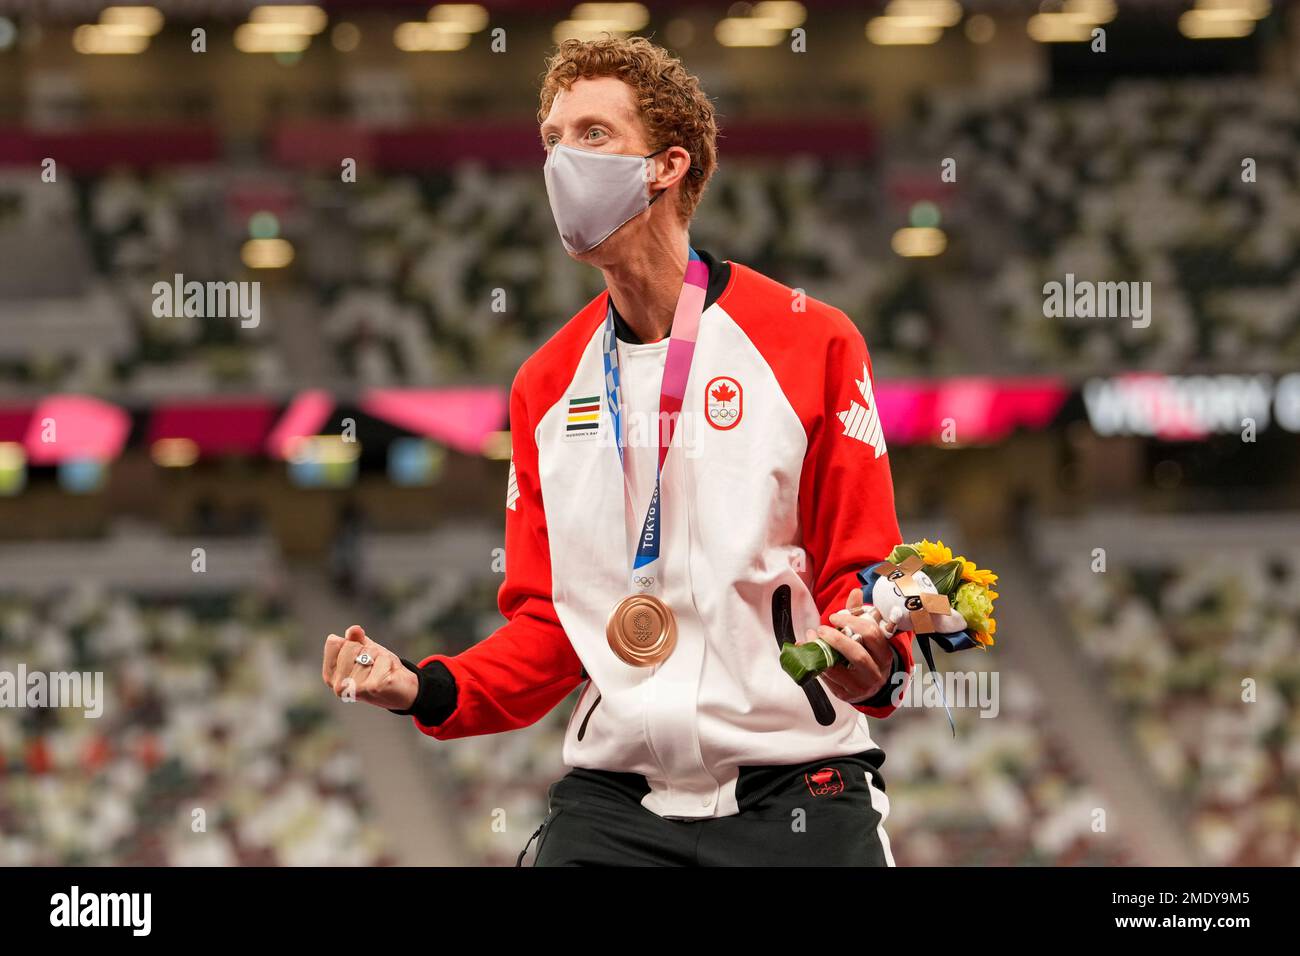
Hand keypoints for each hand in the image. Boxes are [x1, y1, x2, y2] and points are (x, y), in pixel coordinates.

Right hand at [322, 625, 418, 710]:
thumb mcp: (365, 649)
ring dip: (380, 657)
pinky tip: (389, 675)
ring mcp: (354, 688)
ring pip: (368, 652)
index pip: (334, 642)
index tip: (361, 656)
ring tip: (382, 671)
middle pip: (351, 646)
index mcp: (330, 675)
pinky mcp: (372, 688)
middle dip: (367, 650)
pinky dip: (389, 662)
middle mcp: (338, 685)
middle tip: (375, 665)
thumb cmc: (380, 668)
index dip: (352, 643)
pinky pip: (382, 659)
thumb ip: (356, 639)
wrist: (403, 689)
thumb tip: (354, 630)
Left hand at [803, 587, 896, 703]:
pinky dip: (815, 664)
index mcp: (885, 655)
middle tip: (821, 628)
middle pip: (856, 653)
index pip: (871, 634)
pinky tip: (807, 653)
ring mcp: (860, 686)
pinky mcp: (845, 694)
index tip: (834, 617)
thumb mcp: (868, 637)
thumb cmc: (868, 656)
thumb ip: (859, 614)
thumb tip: (855, 591)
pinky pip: (827, 679)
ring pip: (838, 669)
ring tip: (810, 638)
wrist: (872, 688)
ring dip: (820, 652)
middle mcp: (876, 672)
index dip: (851, 622)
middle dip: (836, 639)